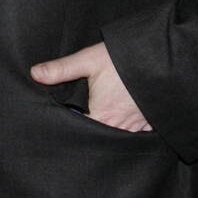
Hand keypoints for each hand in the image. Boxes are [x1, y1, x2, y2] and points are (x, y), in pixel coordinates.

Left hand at [30, 41, 151, 130]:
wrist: (162, 58)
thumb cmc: (125, 59)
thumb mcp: (90, 59)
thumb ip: (61, 69)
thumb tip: (35, 74)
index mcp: (101, 115)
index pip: (80, 133)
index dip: (70, 131)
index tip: (63, 129)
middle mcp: (119, 127)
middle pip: (98, 139)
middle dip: (88, 135)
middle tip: (77, 130)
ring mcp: (137, 128)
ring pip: (116, 139)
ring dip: (107, 134)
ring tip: (100, 125)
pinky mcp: (151, 124)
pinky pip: (136, 136)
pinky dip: (127, 132)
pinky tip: (121, 124)